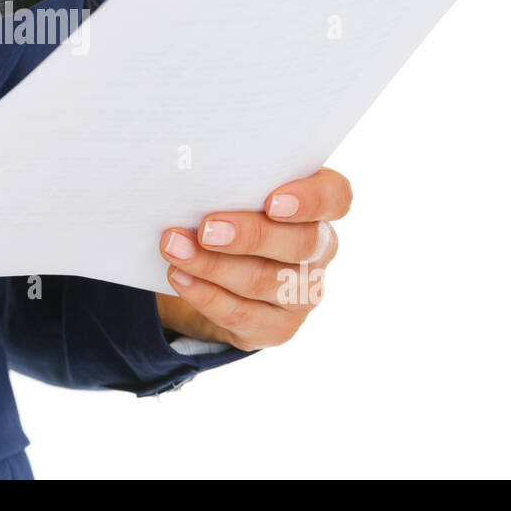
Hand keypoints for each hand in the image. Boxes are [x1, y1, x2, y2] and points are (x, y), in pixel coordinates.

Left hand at [155, 168, 351, 351]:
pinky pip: (242, 313)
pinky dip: (205, 294)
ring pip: (263, 280)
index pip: (336, 197)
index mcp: (318, 208)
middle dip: (249, 236)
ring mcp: (304, 294)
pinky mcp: (278, 327)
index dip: (310, 199)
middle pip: (300, 243)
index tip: (272, 201)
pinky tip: (178, 276)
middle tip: (206, 229)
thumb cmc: (232, 215)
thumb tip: (194, 182)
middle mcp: (320, 251)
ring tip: (174, 247)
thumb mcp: (238, 197)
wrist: (222, 277)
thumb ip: (233, 186)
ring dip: (212, 264)